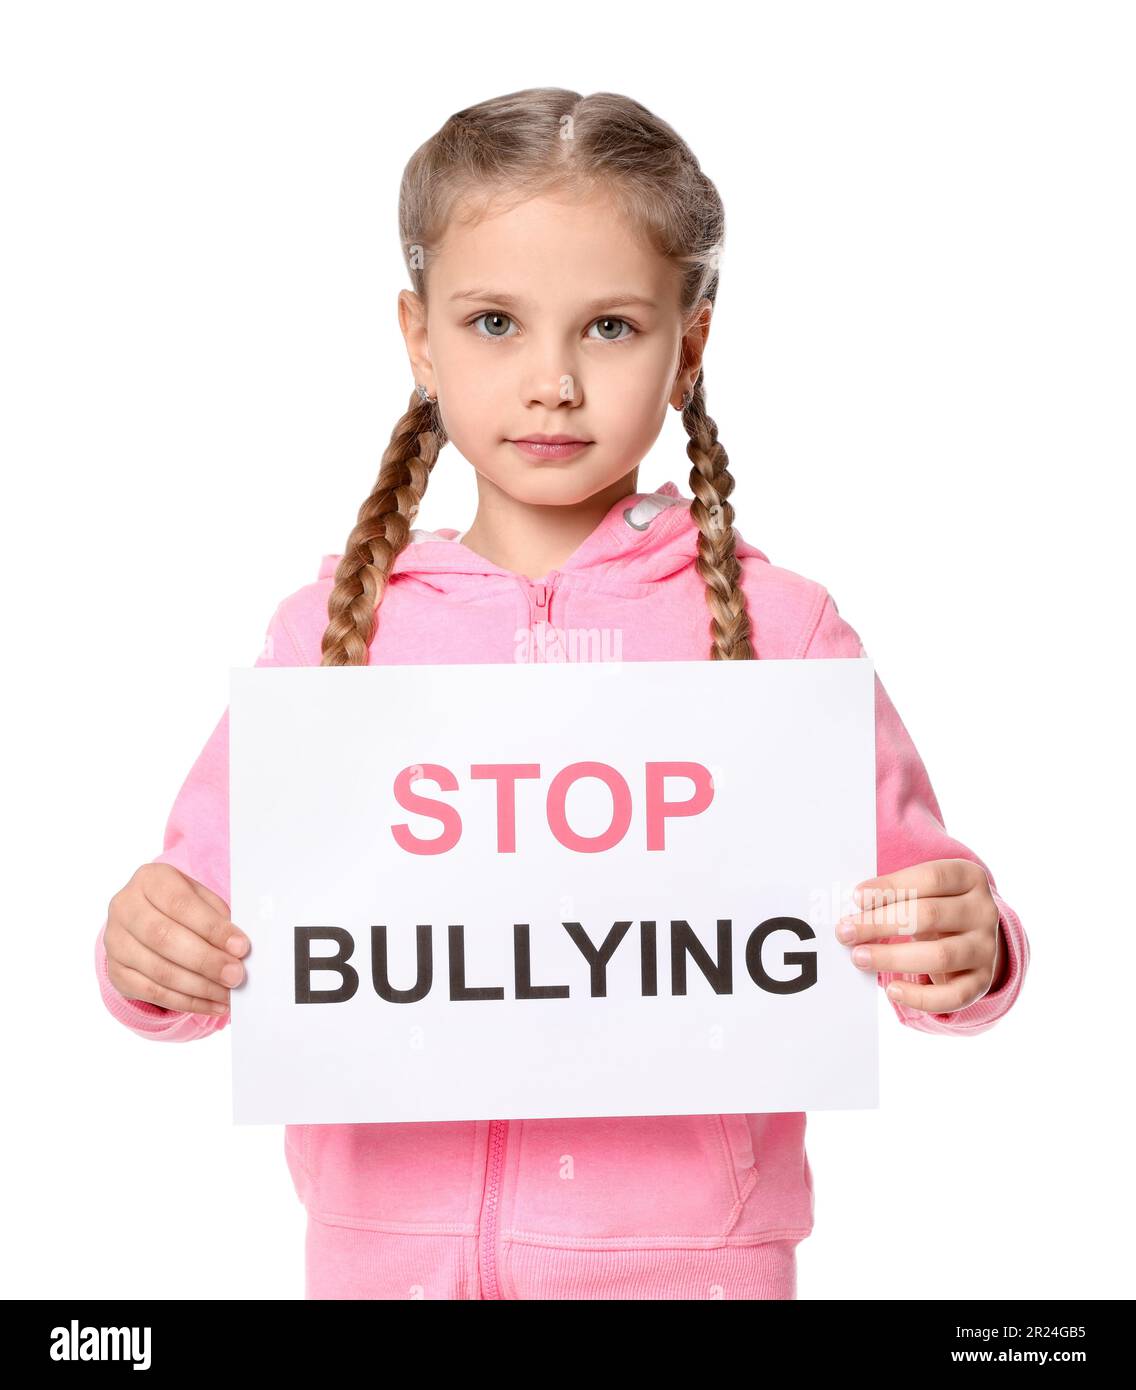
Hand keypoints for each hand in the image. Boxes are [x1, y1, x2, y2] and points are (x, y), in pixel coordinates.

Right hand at [104, 863, 249, 1015]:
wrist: (146, 919)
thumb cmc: (183, 907)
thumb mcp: (200, 898)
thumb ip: (217, 916)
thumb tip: (239, 948)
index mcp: (149, 880)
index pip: (181, 904)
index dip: (212, 928)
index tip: (241, 946)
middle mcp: (124, 908)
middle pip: (164, 938)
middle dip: (206, 960)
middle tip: (236, 975)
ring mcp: (115, 942)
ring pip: (158, 970)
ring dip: (199, 986)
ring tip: (228, 994)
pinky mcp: (116, 972)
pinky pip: (152, 993)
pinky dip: (187, 1002)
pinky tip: (212, 1004)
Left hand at [835, 858, 1001, 1013]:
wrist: (970, 936)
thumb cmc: (935, 908)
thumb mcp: (922, 891)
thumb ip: (894, 895)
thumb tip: (853, 913)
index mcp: (969, 877)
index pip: (931, 877)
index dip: (892, 886)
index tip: (857, 897)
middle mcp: (983, 911)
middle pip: (930, 915)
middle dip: (882, 924)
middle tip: (845, 931)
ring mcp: (987, 947)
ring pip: (940, 955)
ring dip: (893, 958)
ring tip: (859, 957)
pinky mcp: (982, 980)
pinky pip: (954, 995)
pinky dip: (921, 997)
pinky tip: (892, 990)